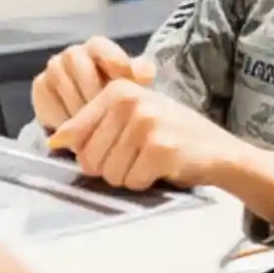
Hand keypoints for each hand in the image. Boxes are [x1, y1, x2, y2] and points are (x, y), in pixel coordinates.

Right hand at [31, 36, 155, 129]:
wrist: (91, 120)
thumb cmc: (115, 98)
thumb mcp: (133, 86)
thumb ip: (140, 75)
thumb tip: (144, 74)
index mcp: (97, 48)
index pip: (99, 46)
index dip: (113, 62)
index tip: (124, 82)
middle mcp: (73, 54)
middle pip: (78, 63)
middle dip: (93, 89)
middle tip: (107, 112)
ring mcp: (54, 69)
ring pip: (62, 82)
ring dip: (78, 106)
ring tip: (93, 126)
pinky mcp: (40, 86)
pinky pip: (47, 98)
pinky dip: (61, 115)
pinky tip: (75, 130)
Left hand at [46, 80, 245, 190]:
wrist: (219, 150)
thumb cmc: (169, 135)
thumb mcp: (127, 119)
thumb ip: (89, 127)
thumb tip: (54, 141)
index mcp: (116, 90)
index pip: (76, 136)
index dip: (92, 153)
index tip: (118, 147)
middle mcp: (130, 100)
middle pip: (90, 158)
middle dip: (111, 168)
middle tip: (138, 157)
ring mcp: (146, 122)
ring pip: (110, 173)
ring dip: (129, 177)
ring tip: (151, 161)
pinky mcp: (161, 148)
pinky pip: (133, 181)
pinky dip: (146, 182)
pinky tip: (163, 168)